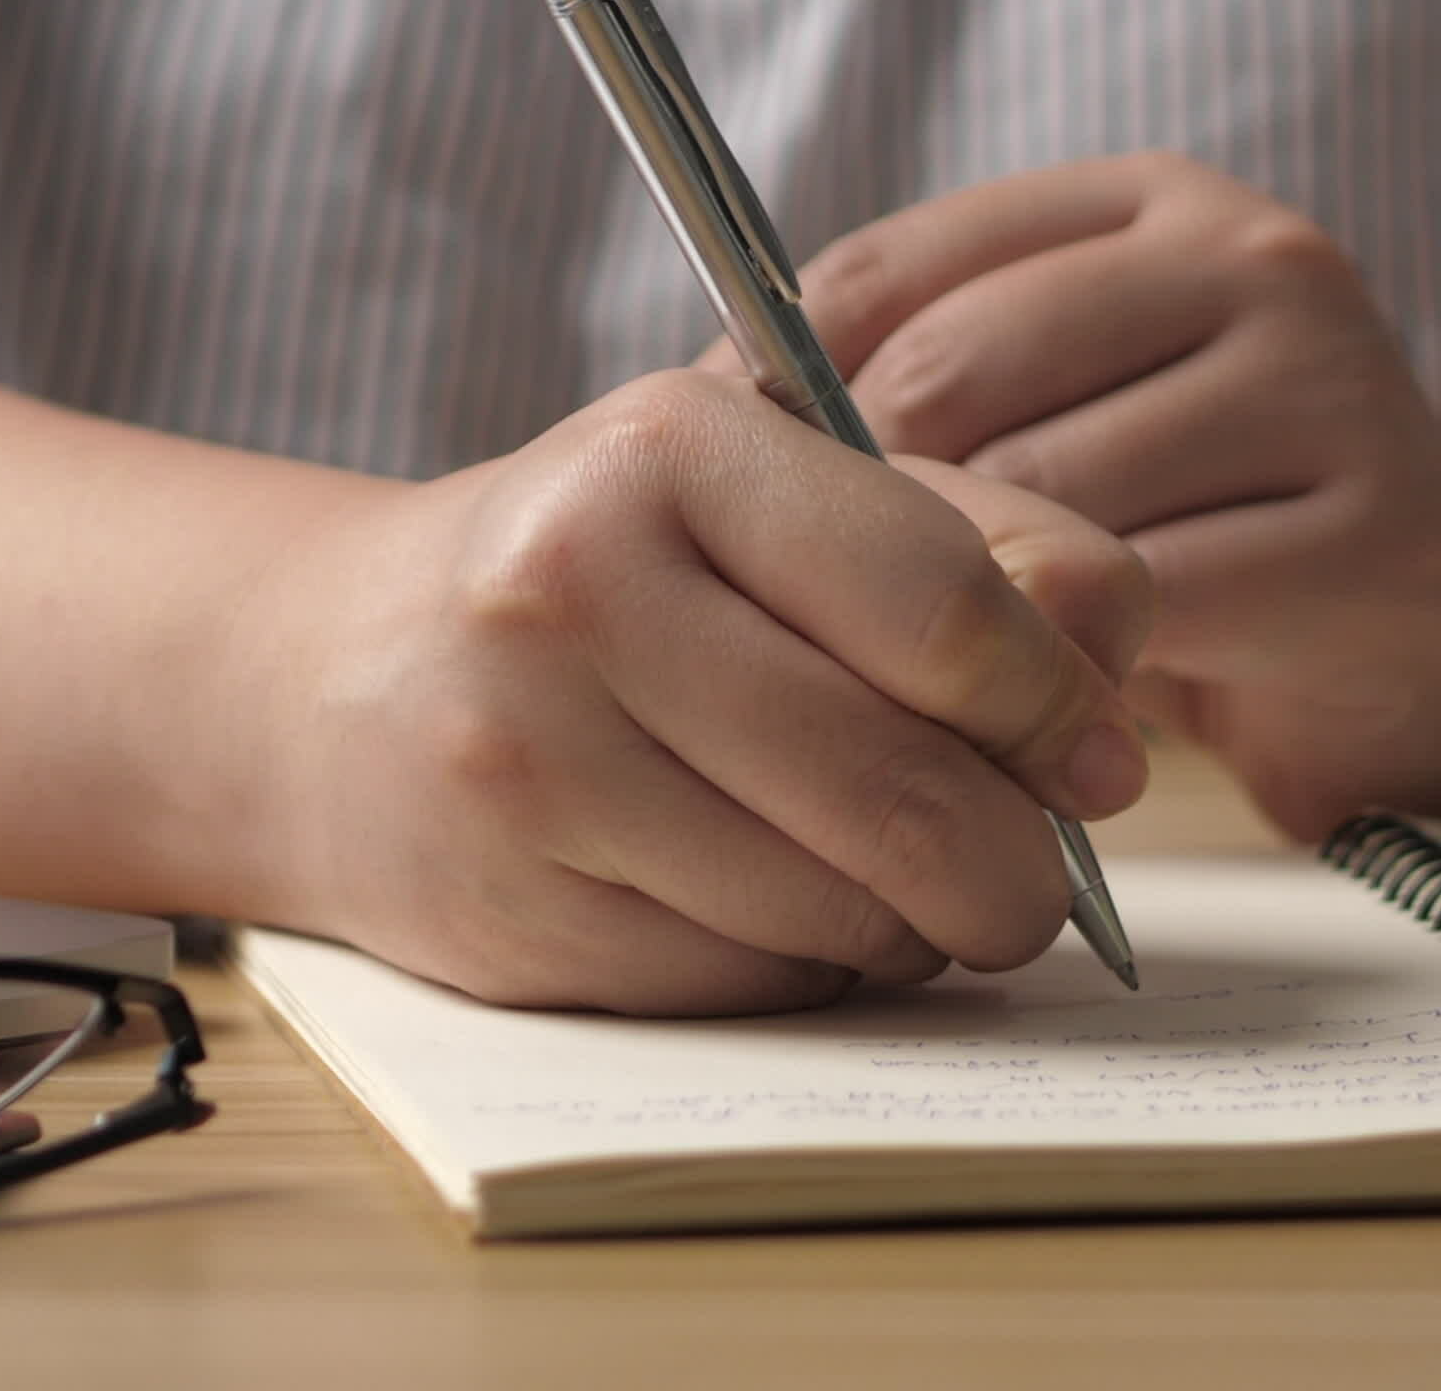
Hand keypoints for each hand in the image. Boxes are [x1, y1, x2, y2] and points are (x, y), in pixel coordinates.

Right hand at [225, 370, 1153, 1015]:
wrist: (330, 678)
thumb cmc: (608, 570)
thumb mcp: (777, 492)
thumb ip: (977, 543)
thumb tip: (1110, 683)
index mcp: (667, 451)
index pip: (945, 609)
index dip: (1056, 706)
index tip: (1090, 751)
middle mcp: (574, 594)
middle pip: (910, 794)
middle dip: (1015, 863)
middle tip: (1026, 866)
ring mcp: (527, 764)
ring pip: (843, 913)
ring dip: (906, 920)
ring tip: (867, 858)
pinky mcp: (509, 915)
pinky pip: (754, 987)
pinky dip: (801, 965)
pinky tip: (751, 894)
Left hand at [763, 156, 1440, 841]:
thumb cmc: (1202, 525)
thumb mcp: (1062, 415)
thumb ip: (924, 386)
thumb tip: (688, 412)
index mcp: (1144, 206)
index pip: (890, 271)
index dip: (775, 392)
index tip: (718, 505)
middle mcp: (1248, 261)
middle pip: (955, 373)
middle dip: (868, 513)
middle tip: (816, 625)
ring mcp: (1328, 384)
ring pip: (1046, 498)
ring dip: (967, 613)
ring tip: (931, 688)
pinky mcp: (1377, 529)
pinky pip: (1154, 605)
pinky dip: (1069, 679)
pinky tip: (1042, 728)